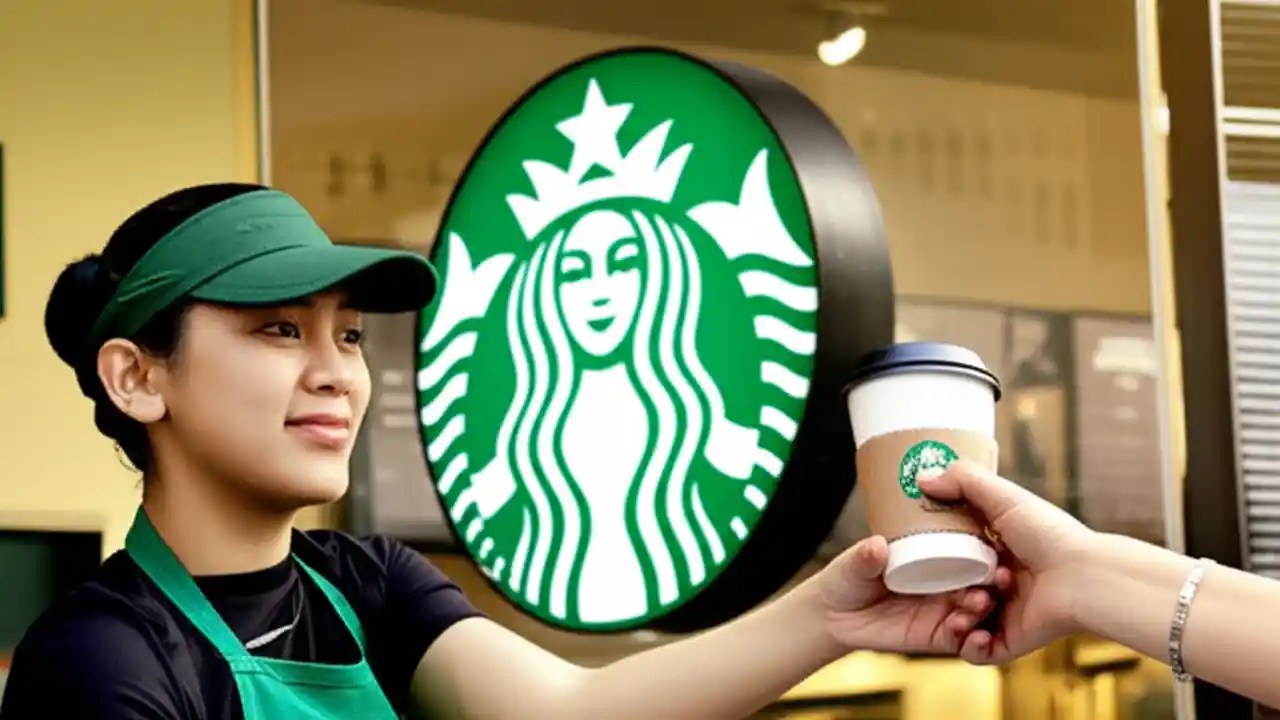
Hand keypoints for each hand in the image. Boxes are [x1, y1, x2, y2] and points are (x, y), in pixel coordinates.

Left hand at [814, 534, 1003, 656]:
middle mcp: (944, 582)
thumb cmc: (848, 577)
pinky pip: (959, 638)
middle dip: (990, 580)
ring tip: (977, 604)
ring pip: (974, 610)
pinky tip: (964, 628)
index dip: (982, 549)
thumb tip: (877, 545)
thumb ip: (865, 556)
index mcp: (932, 555)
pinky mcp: (936, 636)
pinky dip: (968, 636)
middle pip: (977, 580)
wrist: (834, 614)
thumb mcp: (853, 564)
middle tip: (993, 579)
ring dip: (981, 608)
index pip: (965, 550)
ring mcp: (943, 610)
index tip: (991, 549)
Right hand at [917, 461, 1098, 664]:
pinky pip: (980, 652)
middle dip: (942, 588)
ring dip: (957, 616)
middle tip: (939, 582)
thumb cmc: (1050, 535)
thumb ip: (962, 480)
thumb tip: (922, 479)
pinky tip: (970, 631)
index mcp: (1000, 549)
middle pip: (956, 587)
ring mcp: (1006, 612)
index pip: (958, 551)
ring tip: (967, 603)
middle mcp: (1002, 581)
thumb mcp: (1003, 496)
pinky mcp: (1011, 640)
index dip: (938, 550)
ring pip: (965, 620)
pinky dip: (971, 645)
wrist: (1084, 579)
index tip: (918, 546)